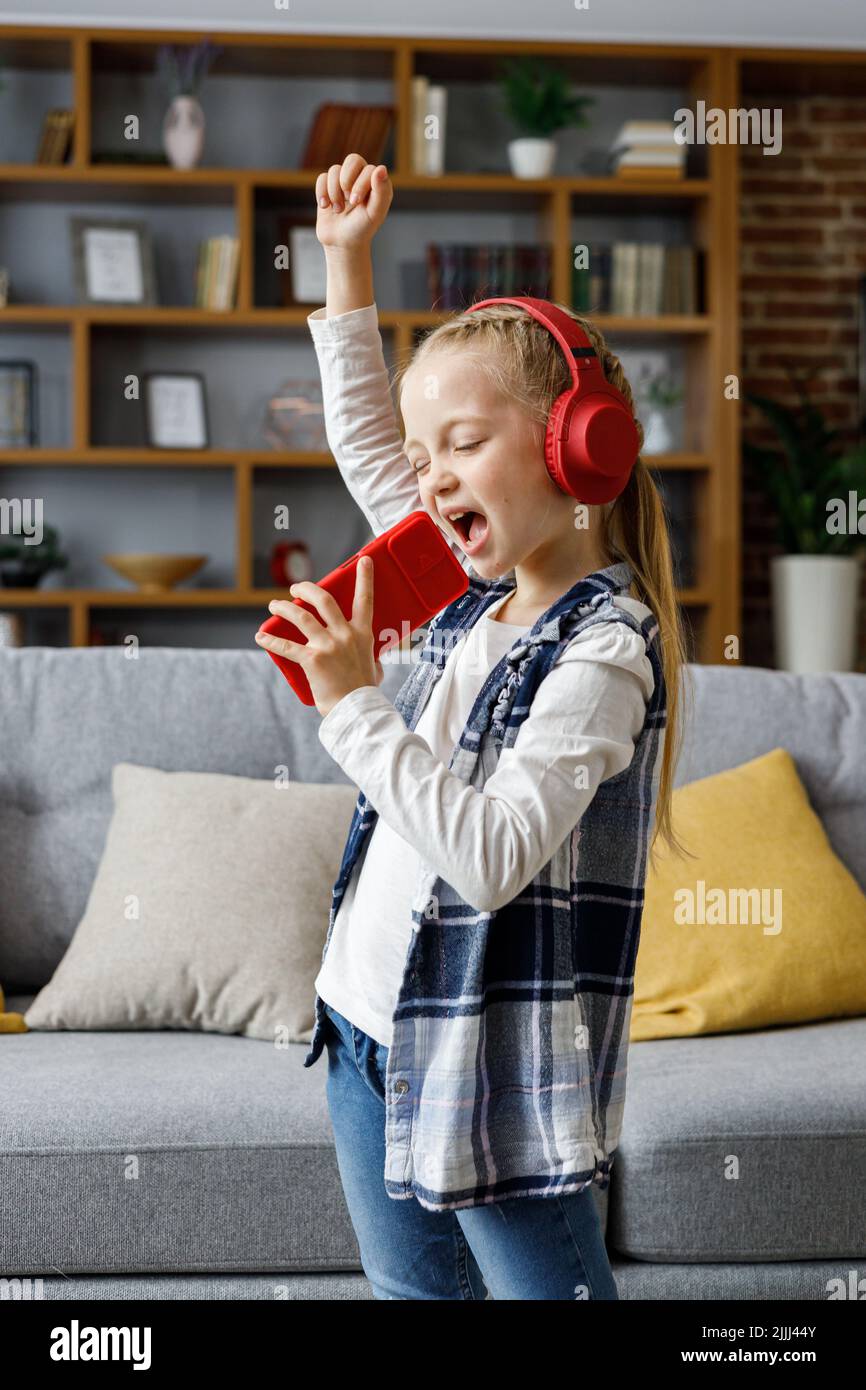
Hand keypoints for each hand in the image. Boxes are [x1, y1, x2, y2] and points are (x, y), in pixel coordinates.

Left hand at [254, 556, 383, 716]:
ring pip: (301, 616)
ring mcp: (328, 645)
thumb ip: (368, 656)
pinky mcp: (312, 660)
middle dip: (306, 589)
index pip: (365, 600)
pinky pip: (285, 646)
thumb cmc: (364, 692)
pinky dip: (270, 640)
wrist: (357, 710)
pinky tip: (260, 637)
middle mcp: (345, 635)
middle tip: (296, 588)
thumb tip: (369, 659)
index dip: (364, 578)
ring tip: (274, 606)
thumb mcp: (373, 666)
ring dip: (283, 608)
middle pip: (323, 599)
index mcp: (362, 634)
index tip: (363, 561)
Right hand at [315, 153, 392, 250]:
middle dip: (346, 181)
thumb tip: (381, 168)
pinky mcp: (329, 187)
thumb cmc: (361, 230)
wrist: (341, 244)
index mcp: (377, 184)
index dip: (359, 183)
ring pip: (335, 169)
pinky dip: (322, 192)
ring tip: (338, 210)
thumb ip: (381, 192)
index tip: (355, 202)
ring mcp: (344, 182)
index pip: (368, 169)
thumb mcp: (374, 214)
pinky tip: (325, 206)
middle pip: (352, 160)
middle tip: (348, 201)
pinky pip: (322, 177)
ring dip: (334, 192)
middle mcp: (362, 179)